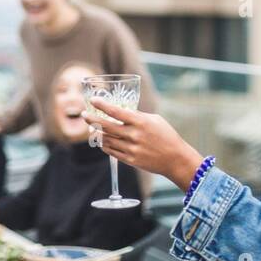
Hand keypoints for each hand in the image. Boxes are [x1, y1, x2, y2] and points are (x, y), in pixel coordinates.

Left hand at [83, 99, 204, 192]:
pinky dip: (104, 145)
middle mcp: (133, 135)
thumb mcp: (154, 120)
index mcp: (140, 122)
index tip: (93, 100)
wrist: (175, 159)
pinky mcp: (130, 160)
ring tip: (93, 129)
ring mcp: (131, 149)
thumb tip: (121, 113)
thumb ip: (137, 116)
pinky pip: (111, 152)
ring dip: (97, 133)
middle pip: (106, 126)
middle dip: (92, 119)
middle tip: (84, 115)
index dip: (102, 105)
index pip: (116, 111)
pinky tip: (102, 140)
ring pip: (106, 140)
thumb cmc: (166, 136)